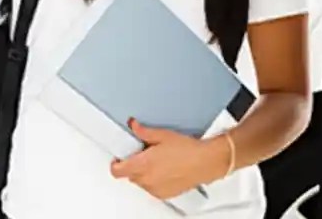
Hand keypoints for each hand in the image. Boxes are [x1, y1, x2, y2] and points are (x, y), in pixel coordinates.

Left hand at [110, 119, 230, 200]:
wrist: (205, 162)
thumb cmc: (187, 150)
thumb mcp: (162, 135)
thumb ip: (143, 132)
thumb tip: (133, 126)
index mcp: (143, 164)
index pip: (117, 170)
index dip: (116, 163)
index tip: (119, 157)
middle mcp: (147, 179)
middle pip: (129, 175)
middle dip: (133, 165)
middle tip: (143, 154)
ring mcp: (156, 189)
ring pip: (140, 182)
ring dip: (143, 173)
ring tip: (157, 161)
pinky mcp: (165, 194)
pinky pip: (152, 189)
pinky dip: (154, 181)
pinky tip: (165, 170)